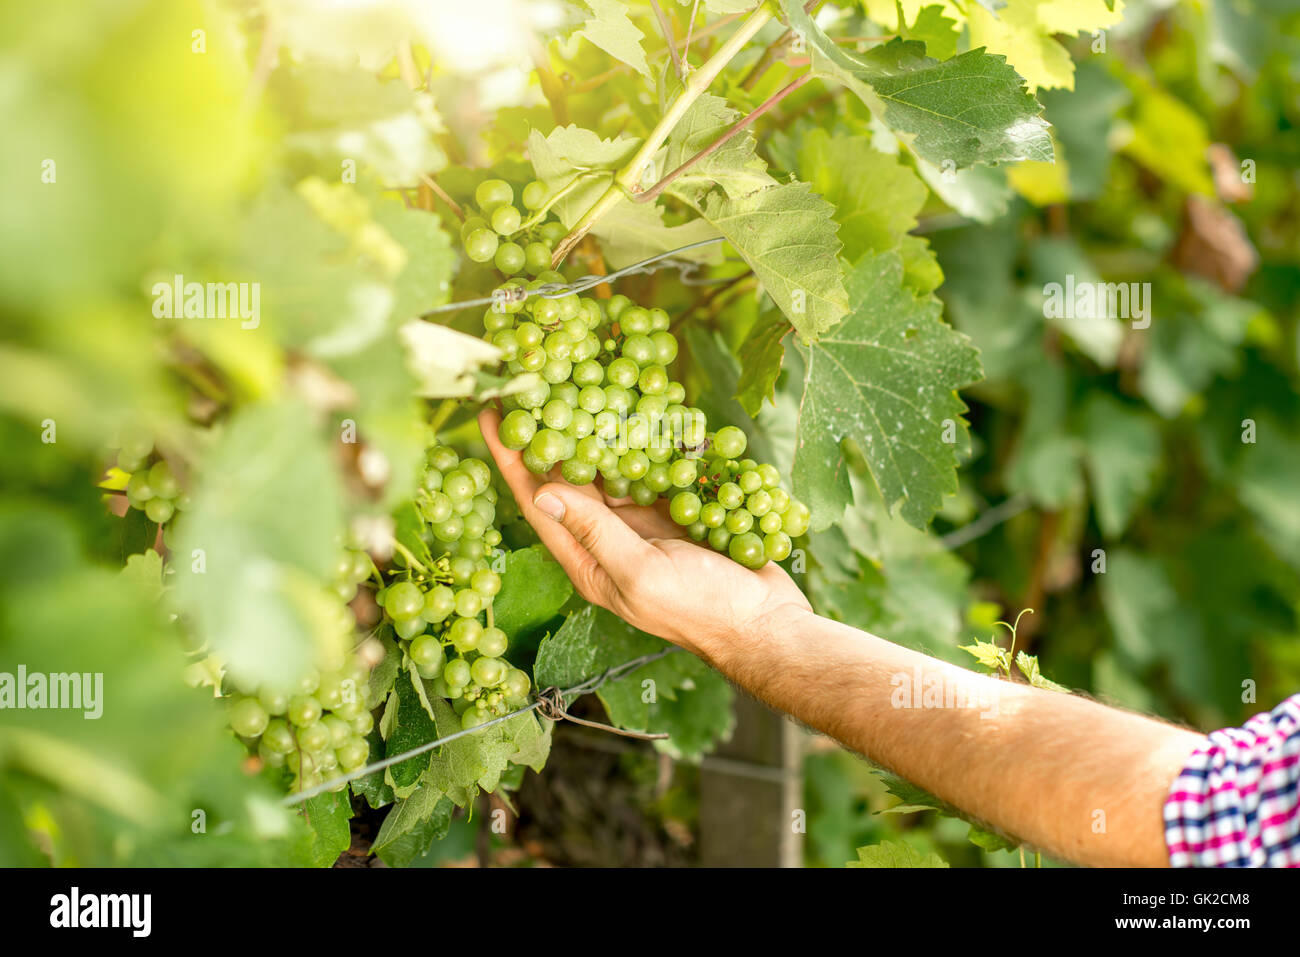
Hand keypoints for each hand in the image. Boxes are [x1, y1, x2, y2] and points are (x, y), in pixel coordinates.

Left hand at [478, 409, 810, 659]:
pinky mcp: (675, 509)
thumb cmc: (701, 609)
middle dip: (548, 432)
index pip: (536, 502)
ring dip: (594, 428)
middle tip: (531, 382)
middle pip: (567, 477)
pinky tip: (635, 406)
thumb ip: (594, 531)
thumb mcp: (641, 572)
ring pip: (608, 466)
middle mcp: (607, 539)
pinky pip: (649, 465)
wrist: (765, 623)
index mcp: (587, 561)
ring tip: (574, 382)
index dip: (510, 458)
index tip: (489, 413)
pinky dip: (642, 438)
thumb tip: (542, 491)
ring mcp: (642, 523)